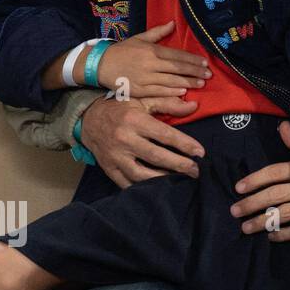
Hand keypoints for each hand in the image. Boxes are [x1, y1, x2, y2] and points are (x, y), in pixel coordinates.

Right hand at [80, 94, 203, 188]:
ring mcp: (115, 157)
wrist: (88, 119)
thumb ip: (169, 104)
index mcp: (135, 121)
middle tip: (196, 171)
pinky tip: (159, 188)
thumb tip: (194, 106)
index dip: (185, 144)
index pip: (165, 135)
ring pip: (142, 174)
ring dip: (164, 179)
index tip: (201, 153)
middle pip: (156, 157)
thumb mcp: (143, 100)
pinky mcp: (109, 169)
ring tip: (181, 181)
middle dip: (180, 165)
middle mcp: (124, 140)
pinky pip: (127, 184)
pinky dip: (144, 188)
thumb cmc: (121, 108)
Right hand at [94, 21, 210, 98]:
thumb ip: (158, 33)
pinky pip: (158, 91)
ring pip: (171, 81)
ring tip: (201, 83)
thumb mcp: (139, 38)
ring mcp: (144, 78)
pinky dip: (172, 92)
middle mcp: (150, 64)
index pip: (177, 55)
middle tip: (209, 75)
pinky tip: (183, 91)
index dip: (193, 60)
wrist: (99, 64)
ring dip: (188, 82)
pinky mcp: (139, 90)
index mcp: (152, 50)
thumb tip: (173, 23)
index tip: (205, 62)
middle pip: (177, 68)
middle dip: (195, 72)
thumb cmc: (122, 50)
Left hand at [231, 121, 289, 239]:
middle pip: (275, 194)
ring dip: (262, 221)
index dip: (255, 179)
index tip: (238, 188)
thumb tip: (282, 125)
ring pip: (284, 214)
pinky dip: (283, 234)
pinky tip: (271, 236)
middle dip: (252, 203)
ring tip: (245, 227)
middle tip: (235, 211)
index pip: (276, 171)